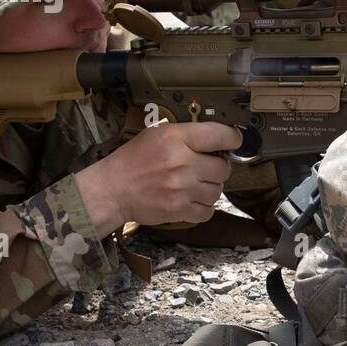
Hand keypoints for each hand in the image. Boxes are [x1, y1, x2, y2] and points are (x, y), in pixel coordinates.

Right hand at [75, 122, 241, 235]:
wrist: (111, 190)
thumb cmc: (133, 161)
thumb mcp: (156, 134)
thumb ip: (186, 134)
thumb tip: (219, 139)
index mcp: (175, 138)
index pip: (220, 135)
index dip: (233, 139)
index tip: (234, 142)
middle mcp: (181, 162)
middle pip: (223, 168)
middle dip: (217, 168)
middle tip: (205, 168)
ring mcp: (181, 188)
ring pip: (218, 190)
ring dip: (210, 189)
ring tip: (194, 185)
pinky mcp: (179, 209)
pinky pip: (208, 211)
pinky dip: (203, 207)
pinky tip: (191, 200)